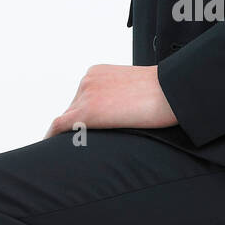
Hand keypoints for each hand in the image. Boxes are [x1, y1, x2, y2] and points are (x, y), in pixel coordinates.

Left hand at [44, 64, 177, 138]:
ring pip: (69, 119)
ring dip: (71, 134)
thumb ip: (119, 98)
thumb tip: (118, 115)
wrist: (172, 91)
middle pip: (74, 109)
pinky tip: (51, 148)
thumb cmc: (163, 93)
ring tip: (73, 151)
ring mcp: (86, 94)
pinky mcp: (87, 110)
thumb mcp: (135, 90)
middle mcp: (88, 80)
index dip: (85, 118)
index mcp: (98, 73)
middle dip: (78, 127)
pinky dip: (53, 136)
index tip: (84, 132)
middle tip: (80, 146)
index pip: (84, 99)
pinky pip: (60, 125)